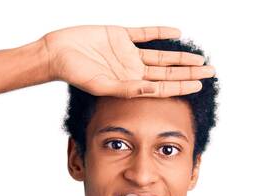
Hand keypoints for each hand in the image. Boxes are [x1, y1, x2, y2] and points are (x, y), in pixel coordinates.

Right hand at [40, 25, 214, 97]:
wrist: (57, 52)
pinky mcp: (120, 35)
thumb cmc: (74, 73)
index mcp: (129, 84)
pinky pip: (145, 33)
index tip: (199, 85)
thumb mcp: (101, 84)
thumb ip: (126, 88)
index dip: (181, 85)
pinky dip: (160, 32)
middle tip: (211, 72)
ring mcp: (127, 52)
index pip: (162, 86)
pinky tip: (177, 33)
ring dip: (180, 56)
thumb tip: (151, 89)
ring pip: (161, 55)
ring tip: (200, 59)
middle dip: (189, 73)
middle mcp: (132, 69)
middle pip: (167, 71)